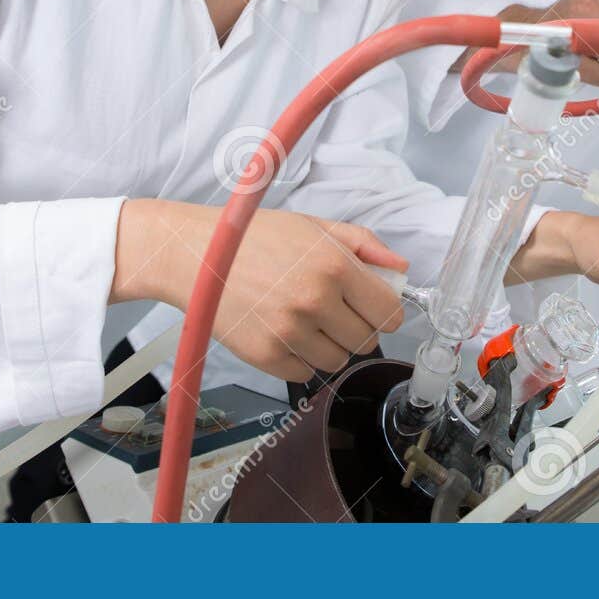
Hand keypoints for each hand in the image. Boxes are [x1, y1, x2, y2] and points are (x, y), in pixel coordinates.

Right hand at [113, 199, 406, 382]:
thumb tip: (401, 269)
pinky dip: (300, 358)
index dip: (385, 311)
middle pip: (367, 341)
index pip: (389, 312)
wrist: (197, 256)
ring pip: (338, 360)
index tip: (372, 307)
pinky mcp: (265, 356)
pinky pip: (305, 373)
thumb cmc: (257, 237)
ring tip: (306, 319)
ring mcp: (290, 332)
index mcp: (334, 265)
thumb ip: (363, 244)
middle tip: (333, 310)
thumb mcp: (314, 226)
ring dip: (329, 345)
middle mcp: (315, 300)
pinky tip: (283, 331)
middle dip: (356, 327)